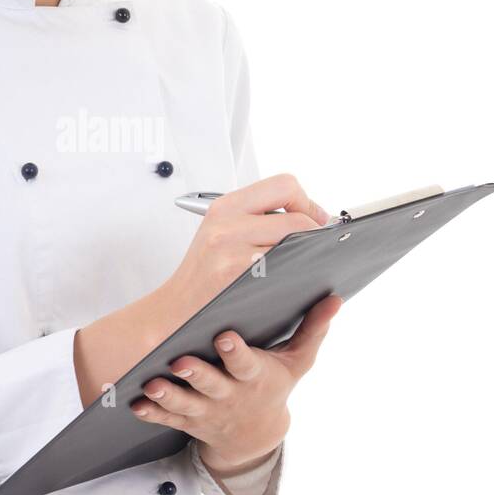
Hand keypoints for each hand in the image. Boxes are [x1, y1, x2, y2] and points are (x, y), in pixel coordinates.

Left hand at [129, 293, 341, 473]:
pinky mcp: (186, 419)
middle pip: (211, 385)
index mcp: (254, 376)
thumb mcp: (298, 361)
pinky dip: (148, 411)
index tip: (225, 337)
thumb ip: (313, 329)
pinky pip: (165, 418)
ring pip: (183, 404)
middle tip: (180, 361)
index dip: (236, 353)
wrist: (255, 433)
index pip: (245, 363)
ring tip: (150, 384)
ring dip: (167, 395)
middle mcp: (229, 394)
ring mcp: (206, 409)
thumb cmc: (275, 384)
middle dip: (196, 375)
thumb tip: (335, 298)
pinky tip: (132, 402)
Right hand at [168, 174, 330, 313]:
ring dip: (306, 253)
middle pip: (296, 217)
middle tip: (317, 242)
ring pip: (295, 242)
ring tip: (302, 260)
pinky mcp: (237, 275)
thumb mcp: (221, 231)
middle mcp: (227, 224)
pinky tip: (290, 278)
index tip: (314, 218)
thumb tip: (307, 214)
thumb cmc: (203, 274)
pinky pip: (285, 267)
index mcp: (225, 206)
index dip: (307, 201)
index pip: (284, 186)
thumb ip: (257, 216)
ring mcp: (232, 250)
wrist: (176, 309)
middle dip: (313, 231)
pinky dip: (295, 272)